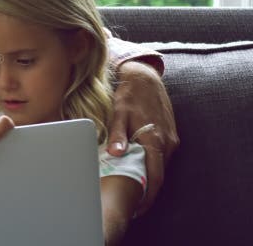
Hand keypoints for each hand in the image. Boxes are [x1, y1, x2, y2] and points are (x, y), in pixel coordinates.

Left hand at [108, 60, 178, 214]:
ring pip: (160, 165)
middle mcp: (167, 142)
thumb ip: (118, 134)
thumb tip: (116, 153)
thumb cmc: (129, 95)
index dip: (147, 195)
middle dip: (147, 191)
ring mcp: (170, 138)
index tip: (137, 208)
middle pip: (159, 175)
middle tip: (131, 204)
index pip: (155, 177)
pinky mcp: (169, 134)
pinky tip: (138, 169)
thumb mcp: (119, 113)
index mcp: (154, 140)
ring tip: (133, 190)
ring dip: (149, 178)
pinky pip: (161, 156)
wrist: (144, 77)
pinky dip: (151, 165)